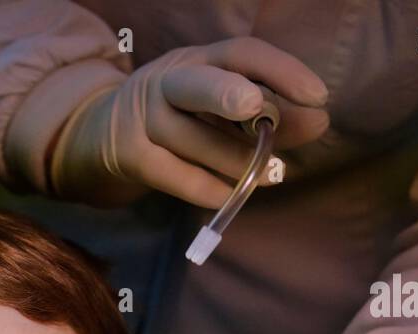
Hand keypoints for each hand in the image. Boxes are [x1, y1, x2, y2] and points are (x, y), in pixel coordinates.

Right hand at [51, 38, 328, 206]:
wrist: (97, 139)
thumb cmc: (176, 121)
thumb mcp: (218, 110)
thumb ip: (271, 115)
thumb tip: (320, 123)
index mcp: (197, 59)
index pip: (241, 53)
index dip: (281, 70)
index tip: (319, 96)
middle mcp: (166, 81)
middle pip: (195, 84)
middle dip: (227, 95)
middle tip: (259, 112)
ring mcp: (143, 119)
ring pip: (195, 142)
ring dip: (236, 163)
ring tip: (267, 175)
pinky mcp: (130, 156)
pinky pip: (176, 176)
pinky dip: (208, 189)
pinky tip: (230, 196)